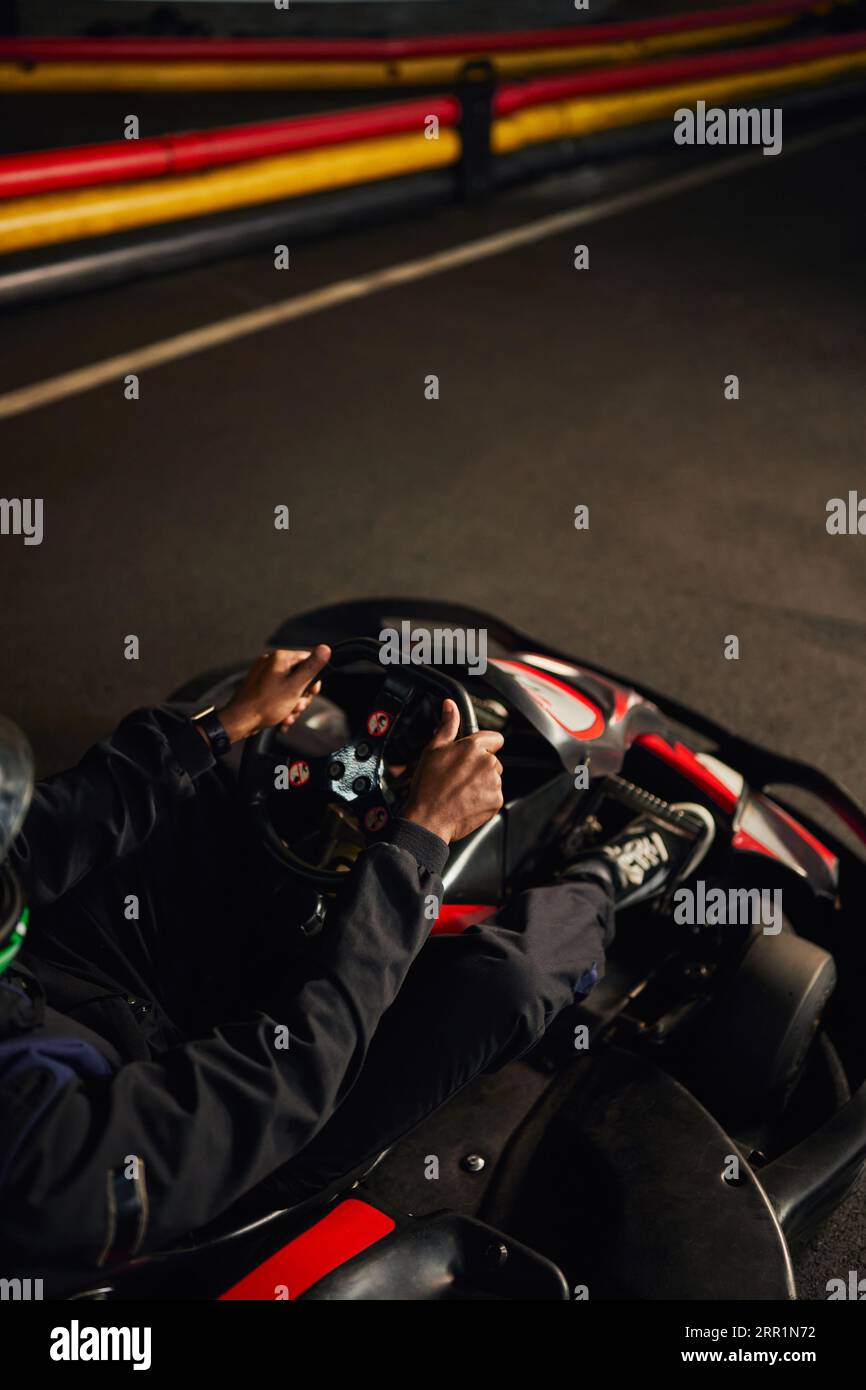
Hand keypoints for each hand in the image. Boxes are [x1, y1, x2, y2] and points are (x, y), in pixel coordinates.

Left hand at [216, 645, 330, 744]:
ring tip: (288, 715)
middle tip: (297, 707)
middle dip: (301, 696)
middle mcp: (271, 663)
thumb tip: (325, 649)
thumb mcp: (295, 686)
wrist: (240, 721)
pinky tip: (282, 718)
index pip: (308, 660)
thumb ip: (311, 668)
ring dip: (293, 704)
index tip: (311, 692)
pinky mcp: (260, 687)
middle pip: (299, 676)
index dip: (313, 679)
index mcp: (280, 658)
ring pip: (290, 688)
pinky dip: (283, 706)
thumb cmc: (264, 705)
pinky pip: (279, 693)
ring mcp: (264, 675)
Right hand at [402, 699, 503, 843]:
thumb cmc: (428, 786)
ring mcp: (493, 783)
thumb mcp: (433, 750)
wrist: (428, 819)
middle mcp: (487, 763)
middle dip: (479, 766)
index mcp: (473, 747)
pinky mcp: (496, 801)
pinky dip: (483, 798)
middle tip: (458, 776)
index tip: (472, 754)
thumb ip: (447, 725)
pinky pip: (493, 795)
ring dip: (482, 782)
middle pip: (492, 759)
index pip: (495, 738)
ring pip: (493, 778)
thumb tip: (450, 706)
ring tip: (460, 790)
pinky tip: (466, 801)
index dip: (484, 745)